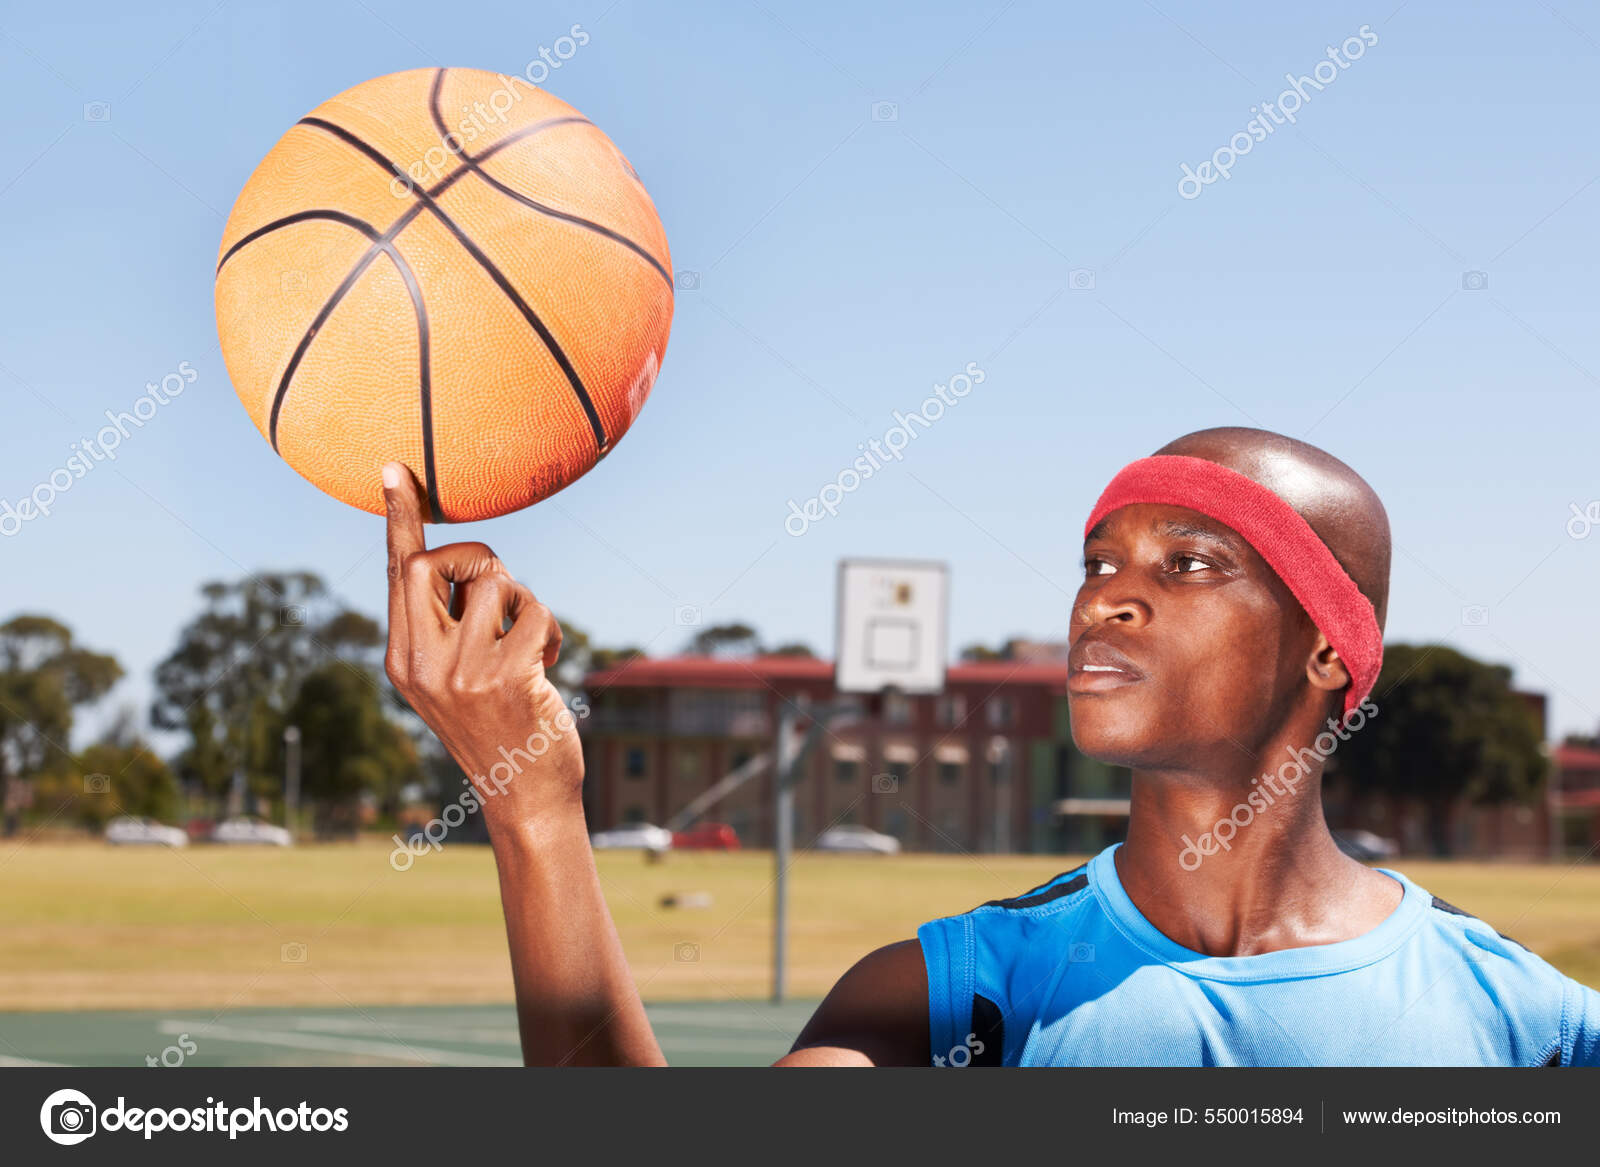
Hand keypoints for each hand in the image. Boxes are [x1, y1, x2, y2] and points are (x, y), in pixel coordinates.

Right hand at [381, 463, 583, 826]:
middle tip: (498, 590)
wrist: (524, 798)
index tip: (395, 469)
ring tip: (527, 643)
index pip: (397, 573)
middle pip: (437, 561)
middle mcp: (421, 661)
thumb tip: (465, 563)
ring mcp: (460, 670)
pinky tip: (545, 662)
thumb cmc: (498, 729)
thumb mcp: (452, 681)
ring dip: (524, 603)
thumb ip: (445, 627)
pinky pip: (534, 609)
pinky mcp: (505, 675)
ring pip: (496, 580)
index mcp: (401, 657)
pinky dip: (549, 628)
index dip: (399, 518)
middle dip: (476, 558)